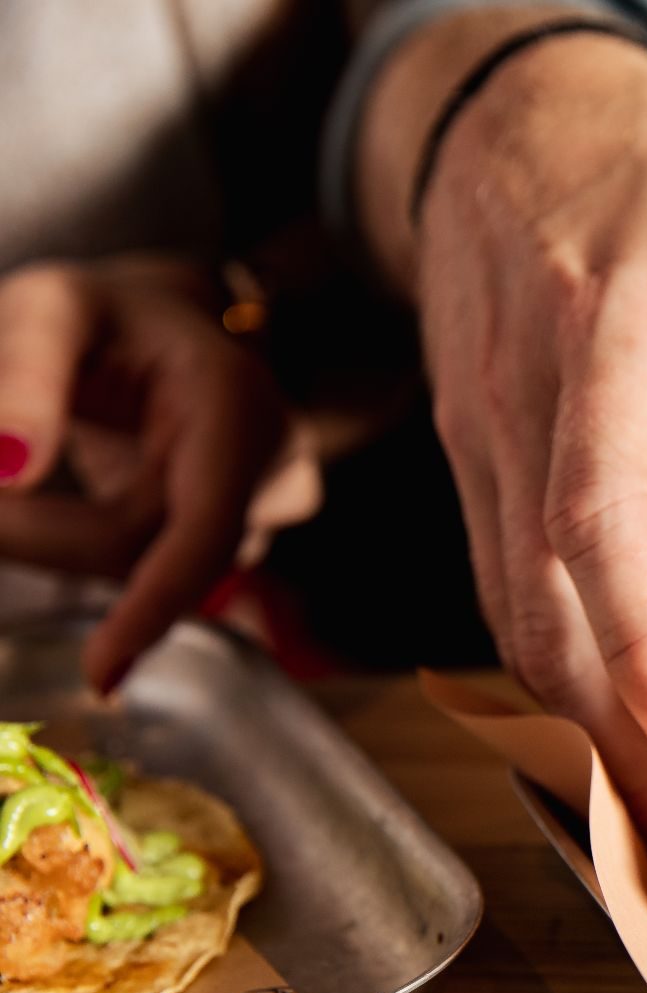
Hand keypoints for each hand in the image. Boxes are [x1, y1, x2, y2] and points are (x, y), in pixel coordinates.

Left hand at [0, 256, 288, 690]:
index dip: (156, 603)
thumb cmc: (107, 309)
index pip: (205, 527)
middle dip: (39, 538)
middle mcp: (263, 466)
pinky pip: (145, 566)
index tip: (100, 674)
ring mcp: (253, 508)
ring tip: (3, 483)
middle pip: (150, 554)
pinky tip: (39, 508)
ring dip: (50, 542)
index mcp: (234, 405)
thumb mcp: (52, 306)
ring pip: (141, 568)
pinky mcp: (225, 535)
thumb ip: (24, 373)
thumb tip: (5, 467)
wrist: (165, 321)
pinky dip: (72, 545)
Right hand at [392, 29, 646, 871]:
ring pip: (513, 622)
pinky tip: (643, 726)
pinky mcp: (478, 472)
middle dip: (619, 741)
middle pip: (544, 607)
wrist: (503, 126)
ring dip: (589, 732)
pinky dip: (573, 679)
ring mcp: (483, 446)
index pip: (599, 508)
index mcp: (605, 333)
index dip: (642, 638)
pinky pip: (510, 600)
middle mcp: (521, 406)